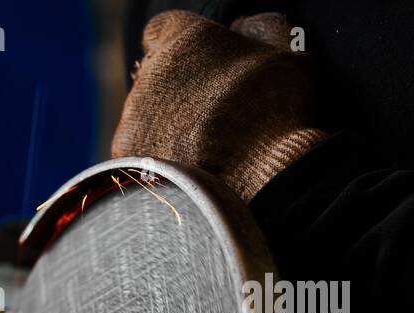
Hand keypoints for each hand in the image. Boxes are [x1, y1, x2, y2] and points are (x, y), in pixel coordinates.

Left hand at [111, 11, 324, 200]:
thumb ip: (260, 35)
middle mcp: (148, 74)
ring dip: (166, 127)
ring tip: (202, 149)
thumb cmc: (273, 115)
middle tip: (209, 113)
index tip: (198, 64)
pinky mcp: (126, 158)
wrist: (251, 182)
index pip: (164, 29)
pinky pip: (140, 153)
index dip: (180, 46)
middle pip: (155, 75)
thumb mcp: (286, 58)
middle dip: (177, 90)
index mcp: (183, 38)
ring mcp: (132, 118)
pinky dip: (159, 160)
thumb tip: (244, 29)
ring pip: (144, 116)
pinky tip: (187, 172)